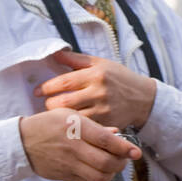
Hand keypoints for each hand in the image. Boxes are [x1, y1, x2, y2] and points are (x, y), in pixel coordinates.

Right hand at [18, 108, 140, 180]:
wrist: (20, 142)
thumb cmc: (46, 125)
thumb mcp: (68, 115)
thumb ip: (94, 125)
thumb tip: (116, 133)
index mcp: (74, 127)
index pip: (106, 140)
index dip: (124, 147)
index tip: (135, 151)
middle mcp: (72, 146)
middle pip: (106, 162)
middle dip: (120, 162)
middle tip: (123, 158)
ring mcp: (67, 163)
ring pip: (99, 176)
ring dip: (111, 174)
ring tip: (111, 166)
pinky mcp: (63, 175)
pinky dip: (98, 180)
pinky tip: (97, 171)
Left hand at [34, 50, 156, 129]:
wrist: (145, 99)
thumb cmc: (119, 78)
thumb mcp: (100, 64)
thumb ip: (76, 60)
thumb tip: (54, 54)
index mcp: (96, 74)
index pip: (64, 82)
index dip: (46, 87)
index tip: (36, 91)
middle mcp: (99, 92)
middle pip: (64, 102)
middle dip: (49, 104)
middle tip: (45, 103)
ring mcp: (104, 110)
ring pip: (72, 117)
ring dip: (59, 117)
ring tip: (54, 114)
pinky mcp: (108, 124)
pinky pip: (85, 127)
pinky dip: (73, 125)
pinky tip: (68, 123)